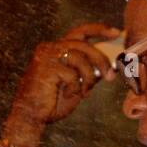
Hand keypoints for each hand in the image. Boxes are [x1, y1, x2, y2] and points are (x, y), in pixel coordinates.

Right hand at [6, 22, 119, 136]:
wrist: (30, 116)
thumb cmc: (52, 102)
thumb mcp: (76, 83)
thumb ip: (88, 71)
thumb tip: (109, 64)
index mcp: (55, 49)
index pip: (79, 32)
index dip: (99, 30)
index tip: (116, 32)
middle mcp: (49, 48)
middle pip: (84, 45)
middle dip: (101, 60)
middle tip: (110, 76)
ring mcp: (46, 56)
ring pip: (80, 59)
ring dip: (88, 78)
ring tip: (83, 92)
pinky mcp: (46, 67)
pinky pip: (72, 74)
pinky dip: (75, 87)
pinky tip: (66, 94)